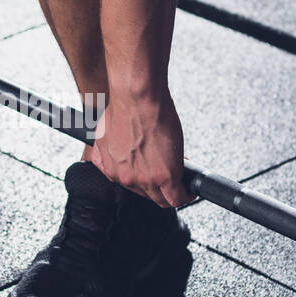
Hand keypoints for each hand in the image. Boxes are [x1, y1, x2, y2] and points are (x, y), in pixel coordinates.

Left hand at [90, 89, 193, 207]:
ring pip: (163, 199)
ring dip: (174, 192)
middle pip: (147, 195)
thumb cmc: (123, 105)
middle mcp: (126, 178)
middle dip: (160, 187)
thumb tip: (117, 151)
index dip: (146, 180)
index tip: (154, 175)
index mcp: (112, 169)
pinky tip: (190, 189)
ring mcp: (145, 179)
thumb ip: (108, 149)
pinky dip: (186, 195)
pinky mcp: (165, 176)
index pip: (132, 187)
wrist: (136, 97)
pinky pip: (178, 197)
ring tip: (182, 182)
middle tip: (170, 176)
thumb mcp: (105, 132)